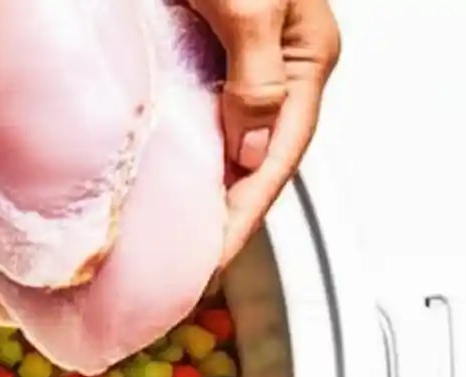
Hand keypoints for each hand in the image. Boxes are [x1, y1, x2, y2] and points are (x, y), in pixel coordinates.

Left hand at [189, 0, 340, 263]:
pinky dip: (179, 145)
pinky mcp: (198, 42)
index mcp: (305, 58)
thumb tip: (252, 152)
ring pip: (225, 136)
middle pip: (256, 156)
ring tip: (178, 230)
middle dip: (230, 211)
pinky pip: (193, 108)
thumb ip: (256, 79)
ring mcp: (239, 56)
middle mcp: (275, 64)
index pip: (280, 156)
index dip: (248, 212)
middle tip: (195, 262)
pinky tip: (159, 169)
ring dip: (204, 183)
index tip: (219, 257)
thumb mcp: (252, 8)